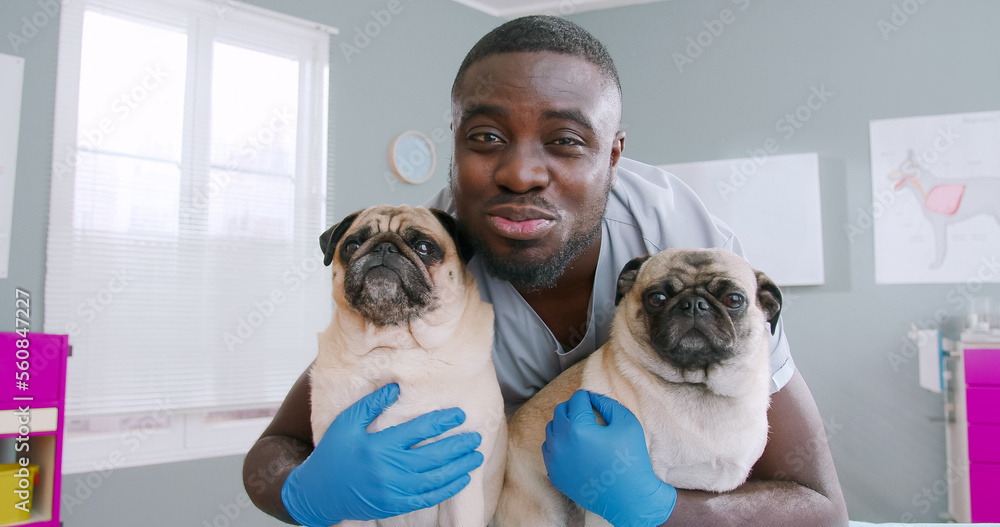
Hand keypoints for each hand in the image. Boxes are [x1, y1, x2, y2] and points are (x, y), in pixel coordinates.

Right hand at [280, 383, 483, 525]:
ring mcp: (393, 490)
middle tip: (476, 436)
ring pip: (434, 479)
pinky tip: (461, 478)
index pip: (417, 430)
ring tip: (475, 455)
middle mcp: (388, 469)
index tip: (459, 414)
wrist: (319, 493)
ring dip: (458, 467)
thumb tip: (397, 386)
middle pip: (432, 456)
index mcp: (377, 445)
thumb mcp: (346, 423)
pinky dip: (447, 488)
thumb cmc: (333, 452)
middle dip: (457, 446)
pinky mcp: (395, 505)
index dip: (441, 421)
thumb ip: (372, 404)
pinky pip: (427, 497)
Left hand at [542, 390, 676, 526]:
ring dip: (563, 424)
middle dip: (573, 407)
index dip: (587, 397)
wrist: (629, 498)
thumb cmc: (630, 459)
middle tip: (587, 411)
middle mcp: (560, 442)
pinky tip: (573, 446)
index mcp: (577, 427)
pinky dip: (558, 443)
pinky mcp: (555, 474)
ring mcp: (555, 460)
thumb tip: (592, 397)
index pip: (576, 400)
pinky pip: (549, 450)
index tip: (594, 400)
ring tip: (580, 428)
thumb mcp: (626, 422)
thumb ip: (607, 403)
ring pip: (551, 430)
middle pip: (560, 412)